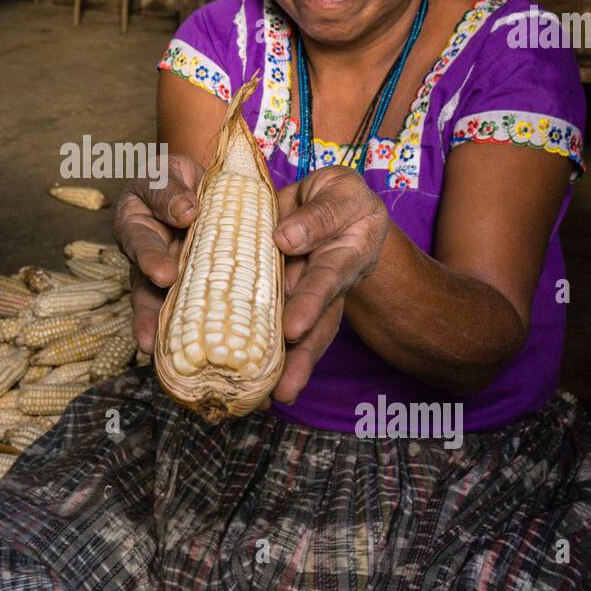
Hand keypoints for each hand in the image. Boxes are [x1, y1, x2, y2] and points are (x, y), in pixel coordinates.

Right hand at [113, 154, 206, 354]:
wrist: (202, 183)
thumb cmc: (175, 177)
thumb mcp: (167, 171)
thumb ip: (169, 189)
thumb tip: (186, 213)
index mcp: (136, 227)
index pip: (140, 244)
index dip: (151, 261)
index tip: (164, 275)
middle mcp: (149, 260)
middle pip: (145, 292)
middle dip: (149, 317)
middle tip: (152, 340)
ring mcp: (171, 280)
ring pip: (168, 309)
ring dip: (171, 335)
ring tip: (176, 363)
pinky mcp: (197, 291)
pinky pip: (200, 312)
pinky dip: (210, 332)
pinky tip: (223, 352)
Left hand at [264, 166, 389, 407]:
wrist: (330, 202)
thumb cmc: (339, 196)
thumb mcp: (339, 190)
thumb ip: (318, 214)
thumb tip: (285, 239)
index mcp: (346, 256)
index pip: (327, 281)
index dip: (310, 304)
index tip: (293, 328)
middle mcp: (326, 286)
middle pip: (316, 326)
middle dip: (300, 358)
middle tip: (282, 389)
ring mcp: (305, 298)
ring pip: (297, 337)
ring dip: (283, 368)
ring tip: (265, 399)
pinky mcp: (282, 301)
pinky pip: (270, 327)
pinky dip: (258, 351)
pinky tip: (243, 379)